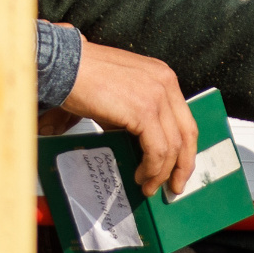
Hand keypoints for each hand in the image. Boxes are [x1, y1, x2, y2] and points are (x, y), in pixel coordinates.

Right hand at [51, 39, 198, 196]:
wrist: (65, 66)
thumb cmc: (85, 79)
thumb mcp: (122, 95)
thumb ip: (137, 116)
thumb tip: (140, 147)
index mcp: (164, 78)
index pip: (185, 120)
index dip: (185, 149)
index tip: (179, 169)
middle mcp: (166, 84)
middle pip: (187, 133)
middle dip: (183, 165)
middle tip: (175, 186)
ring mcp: (157, 96)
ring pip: (173, 146)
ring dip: (161, 172)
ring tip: (148, 186)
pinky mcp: (144, 110)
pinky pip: (157, 149)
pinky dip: (152, 168)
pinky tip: (141, 176)